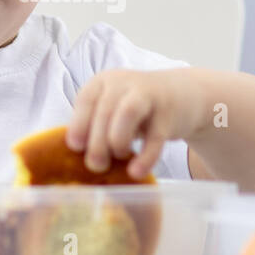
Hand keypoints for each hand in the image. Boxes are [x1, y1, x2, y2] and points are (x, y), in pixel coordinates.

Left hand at [65, 69, 203, 179]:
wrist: (183, 95)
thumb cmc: (137, 109)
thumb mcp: (113, 108)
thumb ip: (94, 125)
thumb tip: (71, 156)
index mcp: (104, 82)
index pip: (86, 99)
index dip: (78, 124)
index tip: (75, 147)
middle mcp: (124, 83)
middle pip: (104, 110)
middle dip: (96, 142)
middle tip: (96, 165)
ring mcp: (149, 95)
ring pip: (127, 113)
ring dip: (116, 141)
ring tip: (117, 159)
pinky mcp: (170, 113)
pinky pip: (155, 137)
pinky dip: (144, 157)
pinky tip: (136, 172)